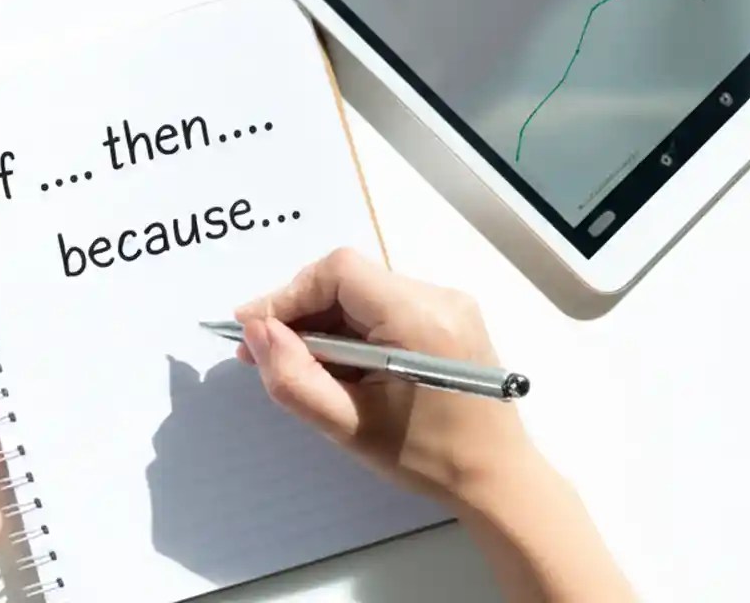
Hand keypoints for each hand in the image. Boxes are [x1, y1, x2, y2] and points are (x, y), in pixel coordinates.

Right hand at [235, 248, 534, 506]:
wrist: (497, 478)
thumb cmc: (427, 458)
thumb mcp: (349, 426)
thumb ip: (296, 378)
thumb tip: (256, 331)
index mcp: (420, 319)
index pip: (338, 272)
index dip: (288, 295)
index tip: (253, 331)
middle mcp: (439, 297)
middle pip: (348, 279)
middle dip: (300, 311)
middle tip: (264, 353)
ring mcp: (448, 303)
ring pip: (361, 291)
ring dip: (323, 322)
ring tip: (301, 365)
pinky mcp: (448, 316)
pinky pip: (382, 305)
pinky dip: (350, 328)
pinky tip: (338, 364)